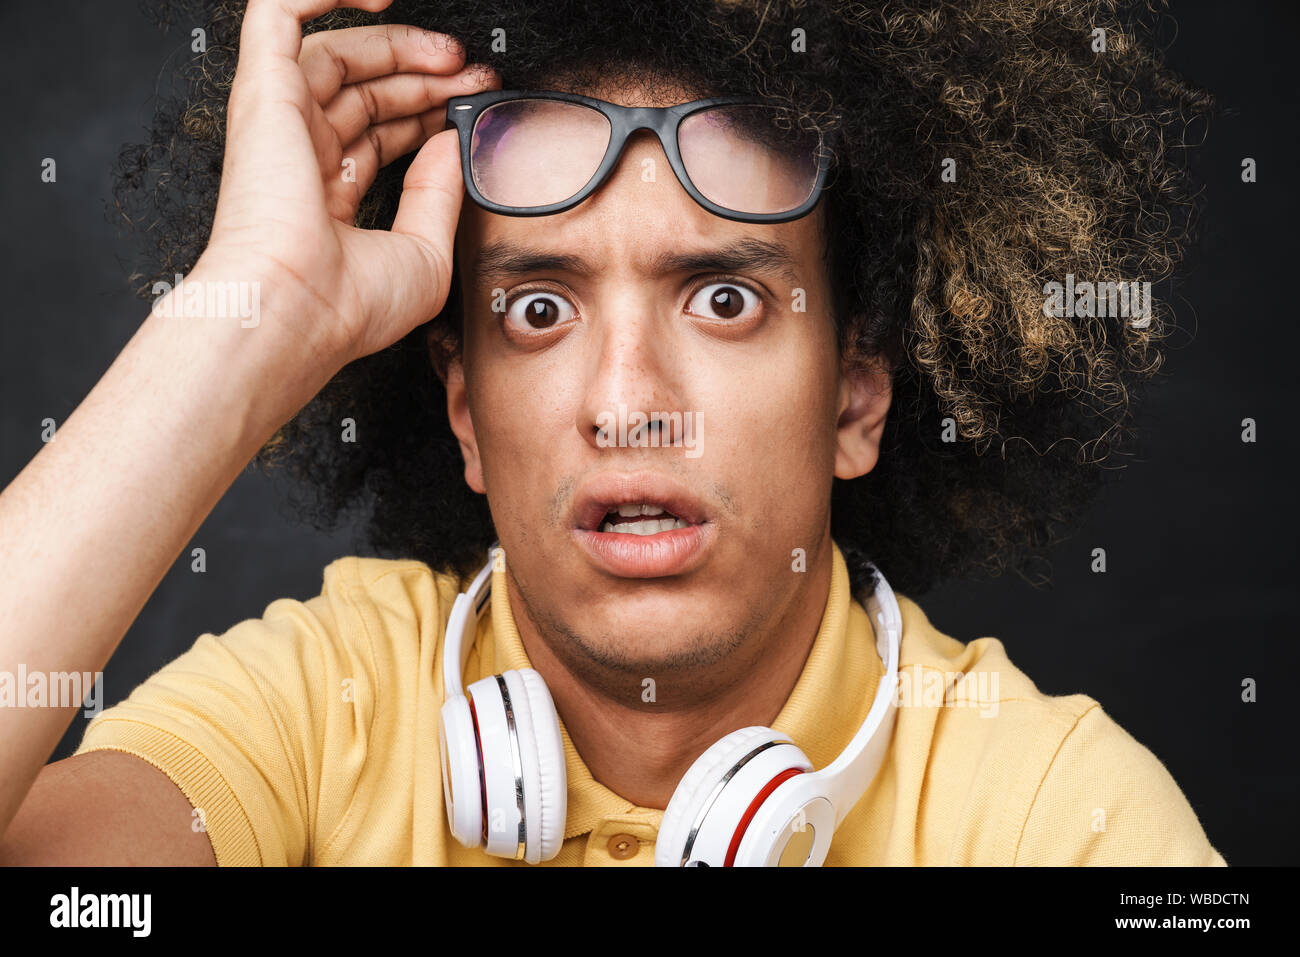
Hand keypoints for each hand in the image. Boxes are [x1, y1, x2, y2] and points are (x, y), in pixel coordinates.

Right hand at [196, 0, 498, 368]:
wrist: (300, 310)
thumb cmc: (348, 305)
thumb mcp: (426, 253)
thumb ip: (440, 192)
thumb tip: (450, 141)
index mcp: (328, 197)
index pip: (380, 132)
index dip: (429, 110)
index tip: (472, 106)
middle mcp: (300, 156)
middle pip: (366, 89)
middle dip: (426, 75)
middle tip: (472, 74)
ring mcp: (281, 121)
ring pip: (339, 52)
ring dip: (399, 44)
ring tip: (451, 55)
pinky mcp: (264, 91)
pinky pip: (278, 12)